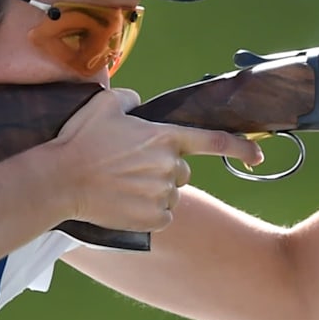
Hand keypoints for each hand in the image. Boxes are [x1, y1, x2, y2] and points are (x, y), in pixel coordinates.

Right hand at [43, 88, 262, 232]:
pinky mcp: (153, 219)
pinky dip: (148, 211)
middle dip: (163, 168)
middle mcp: (171, 167)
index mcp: (166, 137)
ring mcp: (163, 195)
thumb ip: (131, 100)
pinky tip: (124, 203)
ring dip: (154, 190)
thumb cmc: (80, 140)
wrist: (60, 181)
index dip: (241, 148)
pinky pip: (162, 216)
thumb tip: (139, 104)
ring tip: (121, 185)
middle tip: (130, 167)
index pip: (215, 141)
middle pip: (182, 170)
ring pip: (171, 194)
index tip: (258, 156)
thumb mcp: (106, 105)